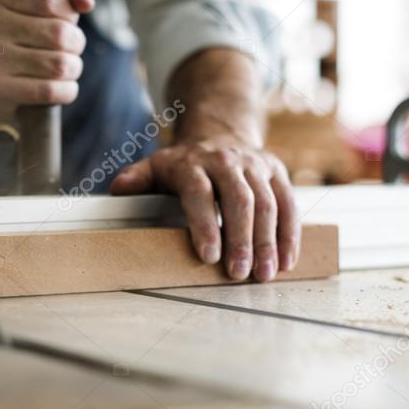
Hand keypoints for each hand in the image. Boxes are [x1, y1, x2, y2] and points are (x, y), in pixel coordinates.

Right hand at [0, 0, 93, 124]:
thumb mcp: (44, 4)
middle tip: (66, 49)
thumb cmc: (26, 38)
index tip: (63, 20)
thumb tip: (85, 2)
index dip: (68, 13)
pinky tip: (60, 89)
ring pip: (59, 65)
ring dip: (73, 69)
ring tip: (63, 69)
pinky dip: (66, 91)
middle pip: (58, 33)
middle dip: (75, 43)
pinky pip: (49, 91)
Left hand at [110, 135, 299, 281]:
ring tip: (264, 274)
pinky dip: (290, 234)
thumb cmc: (184, 164)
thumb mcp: (156, 166)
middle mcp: (227, 161)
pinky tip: (287, 260)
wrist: (219, 134)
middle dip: (241, 239)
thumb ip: (137, 178)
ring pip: (268, 204)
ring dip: (268, 242)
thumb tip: (118, 189)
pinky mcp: (277, 173)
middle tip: (239, 273)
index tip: (209, 256)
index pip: (200, 193)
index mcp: (193, 163)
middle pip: (240, 200)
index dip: (205, 224)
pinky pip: (288, 204)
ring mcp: (255, 166)